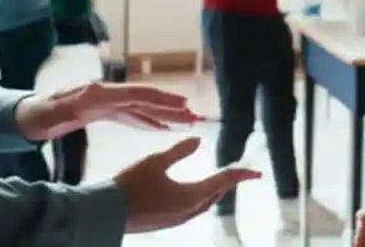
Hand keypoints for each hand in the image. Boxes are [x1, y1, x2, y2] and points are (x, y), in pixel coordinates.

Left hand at [16, 83, 204, 140]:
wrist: (26, 115)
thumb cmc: (37, 115)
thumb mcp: (51, 113)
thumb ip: (69, 106)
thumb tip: (90, 96)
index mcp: (98, 93)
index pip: (135, 94)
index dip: (159, 99)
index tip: (181, 105)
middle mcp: (105, 94)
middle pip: (144, 98)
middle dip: (170, 106)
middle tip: (195, 115)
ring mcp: (105, 102)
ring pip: (141, 106)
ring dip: (164, 114)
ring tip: (187, 120)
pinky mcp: (103, 111)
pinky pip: (131, 115)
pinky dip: (148, 120)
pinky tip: (161, 127)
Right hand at [116, 136, 260, 232]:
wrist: (108, 213)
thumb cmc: (131, 184)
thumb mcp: (156, 161)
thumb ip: (179, 151)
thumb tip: (198, 140)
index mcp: (191, 196)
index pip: (223, 181)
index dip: (241, 174)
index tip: (257, 172)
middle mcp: (188, 212)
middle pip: (216, 195)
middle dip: (228, 183)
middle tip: (240, 173)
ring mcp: (177, 220)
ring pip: (204, 205)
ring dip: (215, 192)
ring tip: (221, 182)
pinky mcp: (166, 223)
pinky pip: (191, 210)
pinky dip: (200, 199)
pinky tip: (194, 195)